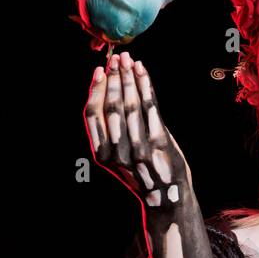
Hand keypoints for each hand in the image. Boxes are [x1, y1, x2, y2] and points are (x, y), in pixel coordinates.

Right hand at [84, 50, 191, 209]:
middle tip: (115, 59)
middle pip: (111, 106)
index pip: (92, 115)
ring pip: (131, 104)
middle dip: (113, 78)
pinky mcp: (159, 142)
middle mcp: (118, 152)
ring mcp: (139, 147)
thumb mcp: (116, 159)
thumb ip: (109, 133)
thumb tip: (107, 93)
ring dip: (129, 78)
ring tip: (128, 60)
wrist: (166, 198)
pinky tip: (143, 71)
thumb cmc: (140, 174)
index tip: (98, 71)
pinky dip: (146, 85)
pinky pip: (150, 107)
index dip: (94, 90)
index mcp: (102, 154)